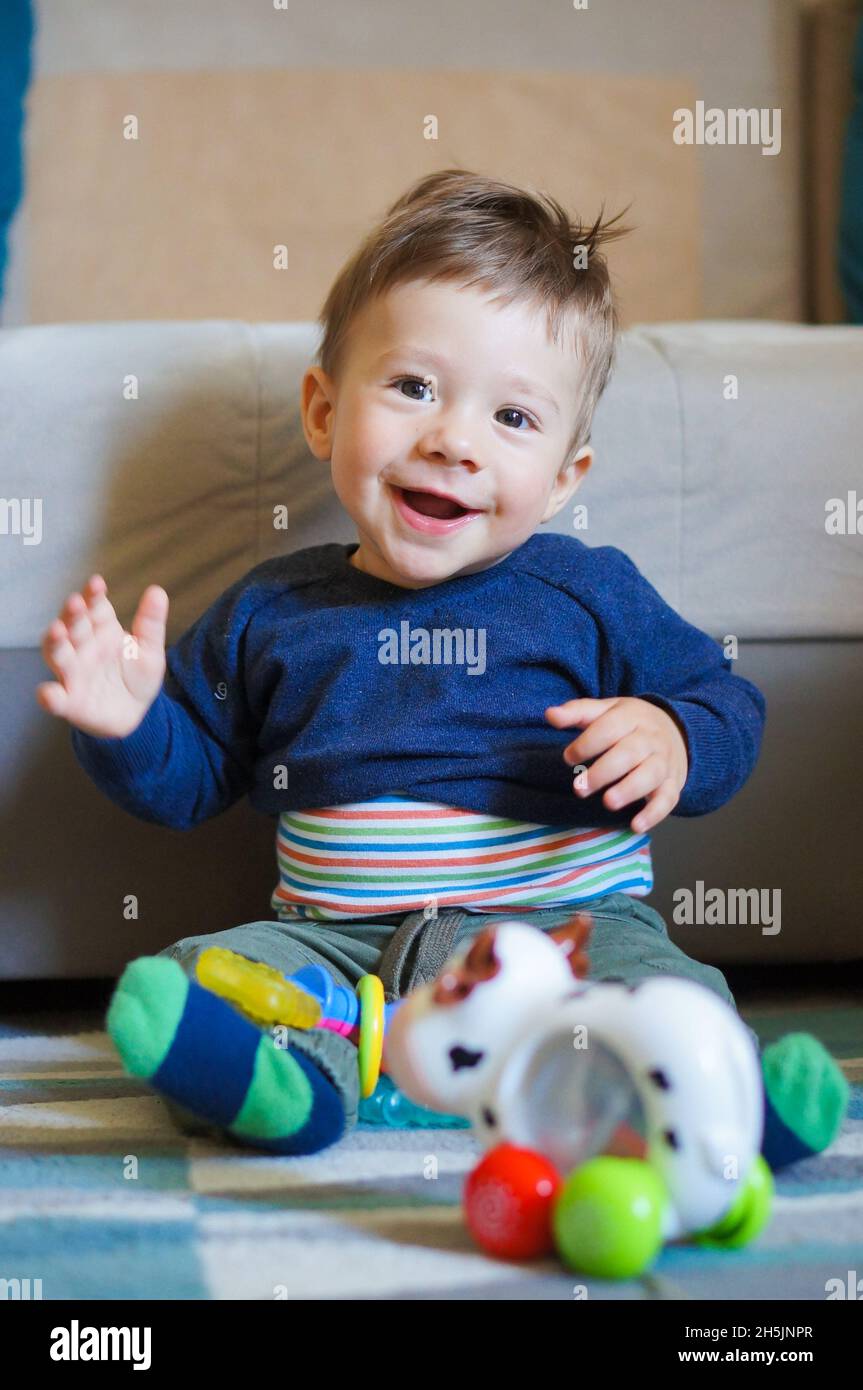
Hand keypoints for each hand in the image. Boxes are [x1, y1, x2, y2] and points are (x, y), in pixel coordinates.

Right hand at [36, 574, 168, 737]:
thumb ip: (151, 623)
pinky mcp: (69, 702)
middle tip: (76, 603)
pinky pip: (55, 699)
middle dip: (72, 614)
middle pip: (72, 627)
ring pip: (57, 655)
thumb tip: (158, 591)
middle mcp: (82, 648)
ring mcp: (73, 674)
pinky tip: (49, 694)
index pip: (94, 608)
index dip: (93, 595)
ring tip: (57, 632)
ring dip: (55, 644)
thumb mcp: (150, 650)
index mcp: (102, 631)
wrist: (136, 714)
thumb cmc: (138, 677)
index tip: (97, 583)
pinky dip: (49, 697)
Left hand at [544, 696, 688, 832]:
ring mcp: (664, 761)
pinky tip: (635, 826)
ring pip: (651, 775)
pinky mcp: (673, 784)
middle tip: (579, 789)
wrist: (677, 731)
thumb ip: (578, 712)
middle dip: (604, 772)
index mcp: (632, 716)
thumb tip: (550, 714)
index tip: (568, 758)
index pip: (609, 728)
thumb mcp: (606, 711)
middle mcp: (650, 738)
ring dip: (629, 790)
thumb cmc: (630, 724)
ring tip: (608, 802)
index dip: (587, 743)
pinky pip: (668, 799)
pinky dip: (654, 814)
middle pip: (629, 753)